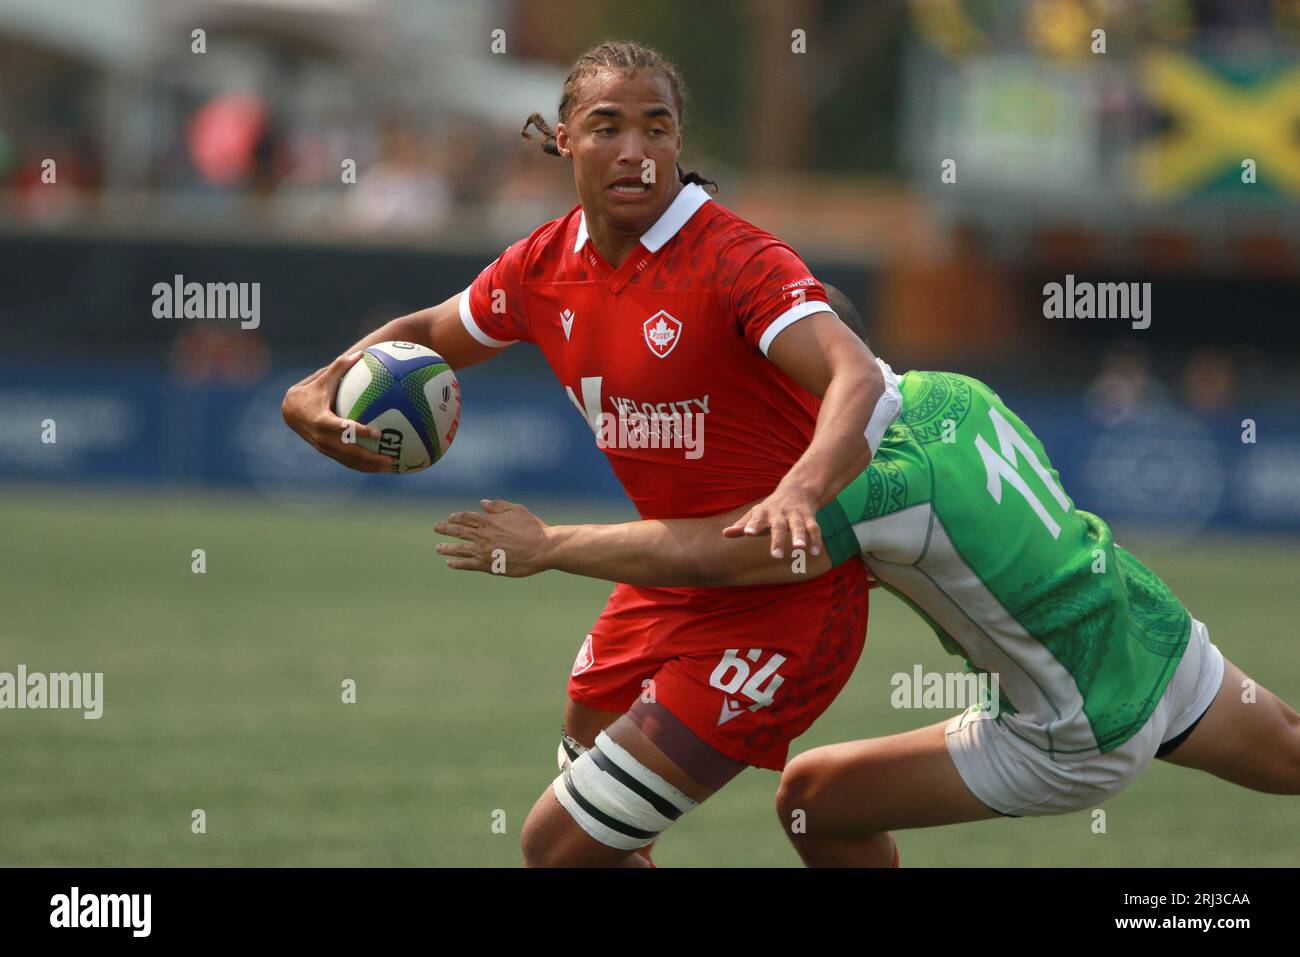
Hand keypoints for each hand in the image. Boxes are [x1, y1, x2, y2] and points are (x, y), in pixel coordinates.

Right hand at [281, 352, 392, 471]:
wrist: (289, 411)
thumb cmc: (310, 392)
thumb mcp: (321, 379)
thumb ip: (340, 367)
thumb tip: (361, 353)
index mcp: (320, 420)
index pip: (341, 429)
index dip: (358, 432)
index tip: (377, 433)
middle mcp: (322, 438)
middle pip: (348, 452)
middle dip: (370, 458)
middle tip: (391, 459)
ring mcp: (324, 448)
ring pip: (350, 462)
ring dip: (371, 467)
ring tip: (393, 467)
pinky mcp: (328, 453)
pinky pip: (348, 462)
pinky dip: (365, 466)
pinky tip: (382, 466)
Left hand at [434, 499, 550, 576]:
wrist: (543, 548)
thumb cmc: (533, 527)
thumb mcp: (516, 510)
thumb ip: (498, 506)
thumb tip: (482, 503)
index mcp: (489, 521)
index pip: (466, 517)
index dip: (457, 517)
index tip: (450, 518)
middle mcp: (483, 536)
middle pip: (459, 531)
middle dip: (446, 529)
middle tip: (436, 527)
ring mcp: (484, 552)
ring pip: (460, 549)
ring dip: (447, 548)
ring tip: (438, 548)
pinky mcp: (489, 566)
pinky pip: (468, 564)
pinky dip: (458, 563)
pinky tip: (450, 563)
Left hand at [722, 482, 821, 558]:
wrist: (796, 490)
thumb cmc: (770, 509)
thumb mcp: (755, 514)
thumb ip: (741, 526)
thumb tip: (725, 533)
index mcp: (763, 513)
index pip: (756, 520)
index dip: (752, 526)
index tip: (748, 533)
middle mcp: (780, 513)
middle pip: (779, 527)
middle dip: (777, 540)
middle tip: (775, 556)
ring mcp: (795, 515)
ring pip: (799, 526)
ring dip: (800, 537)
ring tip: (799, 549)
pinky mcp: (809, 518)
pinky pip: (814, 529)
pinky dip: (815, 540)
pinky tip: (815, 552)